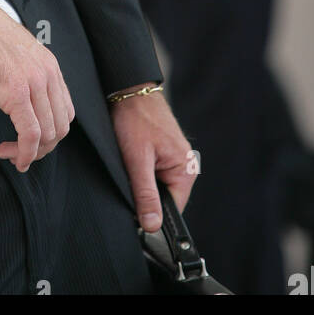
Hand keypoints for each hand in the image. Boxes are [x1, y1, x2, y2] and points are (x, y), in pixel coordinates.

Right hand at [0, 0, 74, 171]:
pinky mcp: (16, 92)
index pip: (65, 111)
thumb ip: (25, 74)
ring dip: (31, 152)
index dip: (51, 133)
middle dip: (42, 148)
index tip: (35, 141)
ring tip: (12, 153)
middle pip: (59, 126)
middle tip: (23, 153)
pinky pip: (29, 134)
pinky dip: (23, 152)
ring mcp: (34, 83)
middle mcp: (46, 74)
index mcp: (48, 65)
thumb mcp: (15, 53)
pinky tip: (12, 154)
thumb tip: (22, 100)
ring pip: (47, 134)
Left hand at [109, 88, 197, 231]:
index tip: (133, 210)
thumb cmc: (134, 118)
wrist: (129, 88)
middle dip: (145, 196)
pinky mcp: (165, 152)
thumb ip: (145, 194)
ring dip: (142, 182)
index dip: (152, 214)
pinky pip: (155, 173)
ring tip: (130, 163)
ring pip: (157, 186)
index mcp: (185, 170)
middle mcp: (185, 166)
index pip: (173, 210)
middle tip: (128, 178)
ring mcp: (176, 158)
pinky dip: (142, 171)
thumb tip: (151, 226)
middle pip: (165, 199)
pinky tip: (132, 158)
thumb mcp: (136, 159)